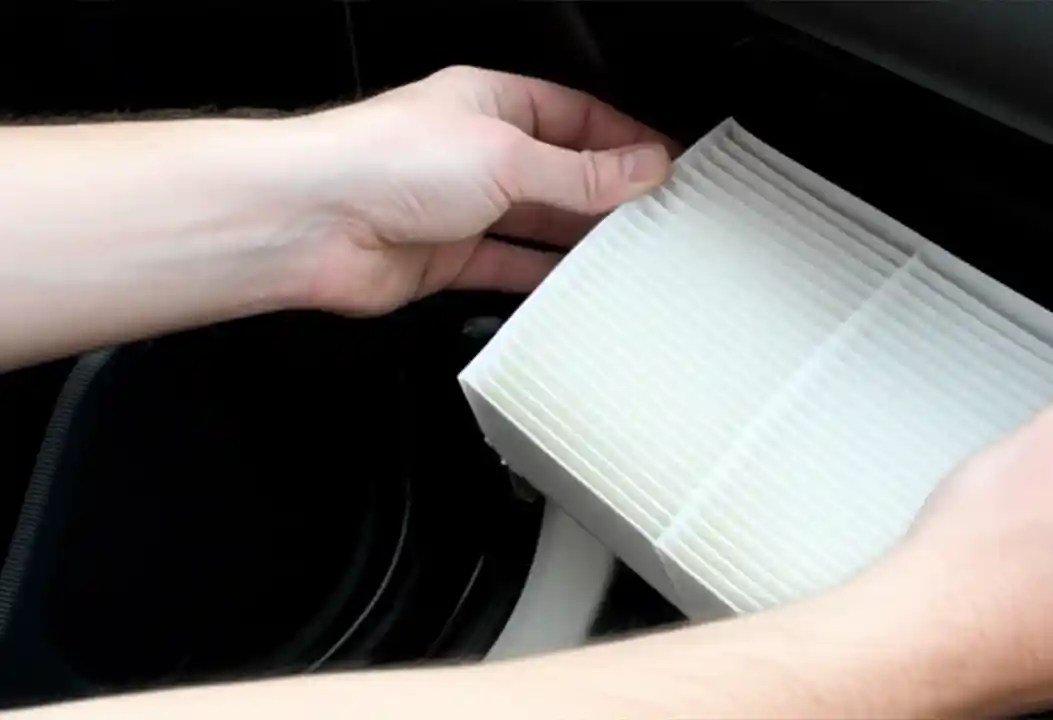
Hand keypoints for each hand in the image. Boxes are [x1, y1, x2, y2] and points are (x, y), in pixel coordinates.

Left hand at [285, 66, 676, 314]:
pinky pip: (506, 267)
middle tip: (655, 216)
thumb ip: (579, 172)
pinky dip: (540, 277)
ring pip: (535, 223)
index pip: (574, 116)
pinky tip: (573, 285)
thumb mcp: (505, 157)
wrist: (310, 222)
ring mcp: (459, 207)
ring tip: (627, 254)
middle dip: (605, 193)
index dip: (622, 138)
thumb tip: (641, 167)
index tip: (664, 165)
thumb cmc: (382, 161)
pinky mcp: (444, 258)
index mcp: (489, 104)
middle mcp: (474, 152)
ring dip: (577, 238)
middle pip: (558, 172)